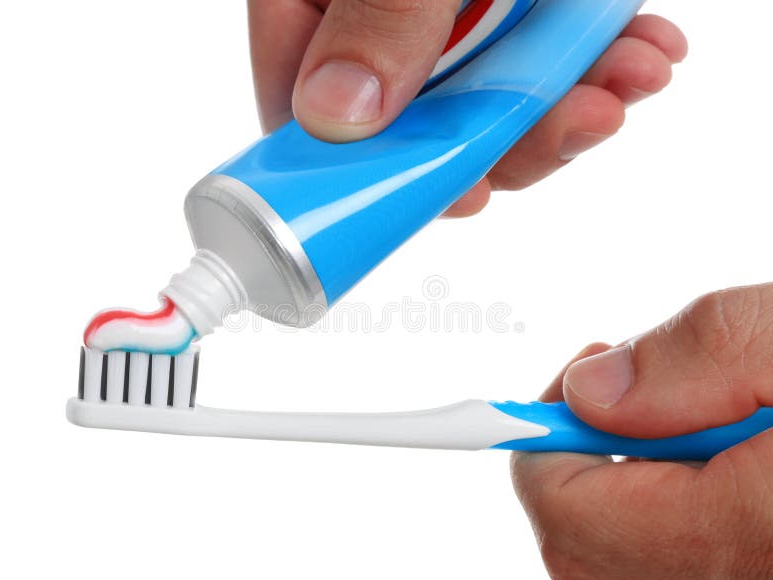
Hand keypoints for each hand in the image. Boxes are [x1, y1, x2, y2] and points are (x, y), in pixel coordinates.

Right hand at [248, 1, 685, 216]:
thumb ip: (377, 11)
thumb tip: (334, 116)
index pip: (306, 100)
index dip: (373, 167)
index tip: (451, 195)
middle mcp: (372, 10)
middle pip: (419, 118)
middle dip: (512, 132)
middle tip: (581, 122)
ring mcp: (445, 12)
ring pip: (489, 98)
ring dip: (573, 98)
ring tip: (632, 75)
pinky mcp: (510, 5)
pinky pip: (539, 58)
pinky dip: (596, 60)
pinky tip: (640, 52)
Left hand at [510, 284, 772, 579]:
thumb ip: (694, 360)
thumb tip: (591, 392)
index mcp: (755, 532)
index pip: (567, 519)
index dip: (542, 447)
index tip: (557, 395)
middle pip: (596, 532)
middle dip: (602, 446)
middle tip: (664, 384)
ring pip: (643, 540)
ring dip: (654, 467)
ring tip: (727, 415)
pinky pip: (691, 550)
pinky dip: (691, 494)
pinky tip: (745, 453)